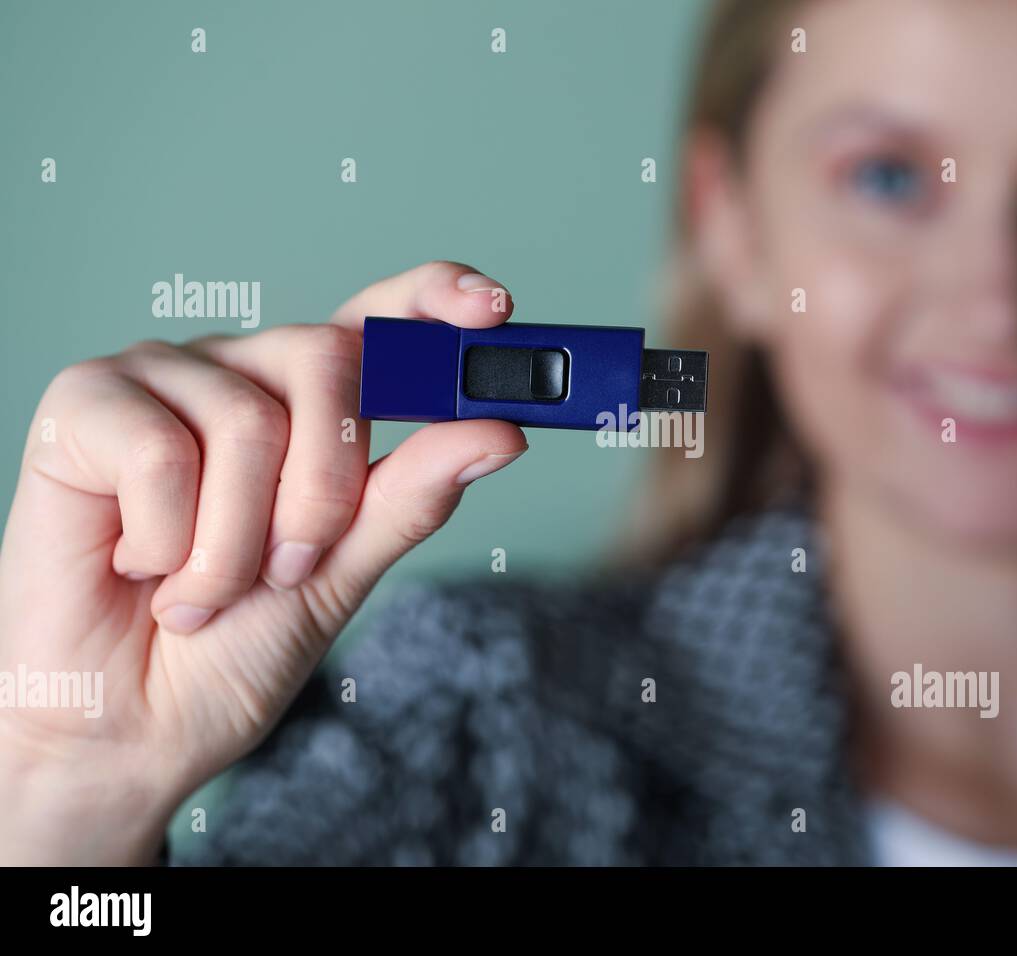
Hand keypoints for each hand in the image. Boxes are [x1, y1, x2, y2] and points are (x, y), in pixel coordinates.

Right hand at [0, 260, 526, 862]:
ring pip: (250, 421)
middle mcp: (242, 374)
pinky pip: (161, 452)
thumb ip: (411, 496)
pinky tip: (140, 567)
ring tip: (203, 589)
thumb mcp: (343, 573)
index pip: (380, 320)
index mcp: (311, 405)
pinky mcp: (84, 405)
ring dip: (238, 545)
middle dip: (327, 489)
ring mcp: (163, 380)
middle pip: (328, 357)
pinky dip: (166, 542)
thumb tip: (498, 431)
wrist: (130, 726)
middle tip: (289, 566)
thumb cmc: (232, 648)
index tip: (494, 309)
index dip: (437, 298)